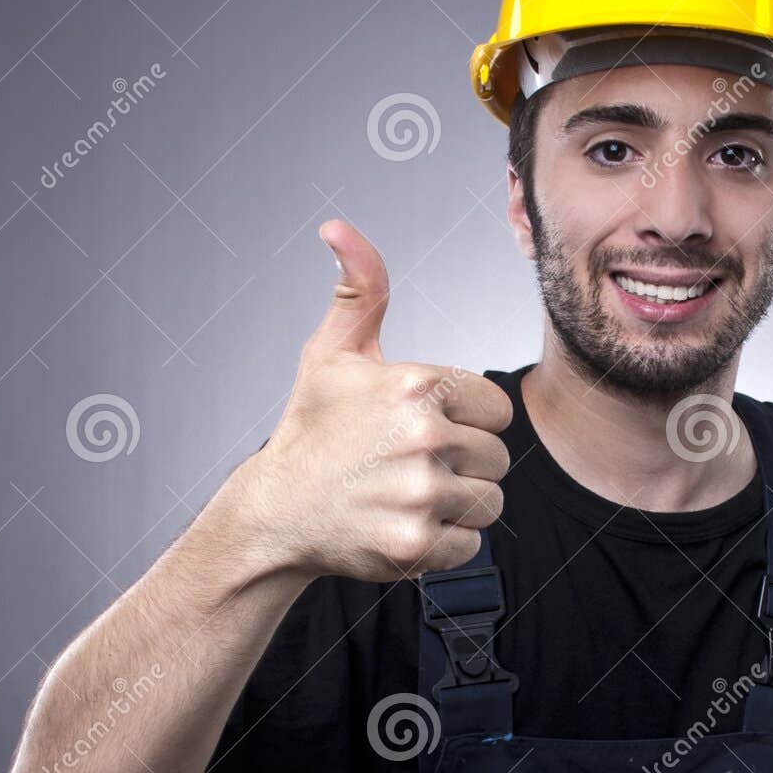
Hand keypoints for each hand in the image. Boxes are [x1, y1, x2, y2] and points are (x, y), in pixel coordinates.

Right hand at [245, 219, 511, 582]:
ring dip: (458, 504)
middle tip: (410, 467)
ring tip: (408, 495)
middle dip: (463, 465)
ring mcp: (420, 494)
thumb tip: (339, 228)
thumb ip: (360, 289)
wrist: (275, 512)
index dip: (465, 421)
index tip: (424, 429)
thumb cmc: (311, 432)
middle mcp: (422, 438)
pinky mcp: (416, 544)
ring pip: (490, 501)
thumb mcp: (332, 353)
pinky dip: (444, 543)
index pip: (496, 409)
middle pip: (497, 457)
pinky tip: (403, 524)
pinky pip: (471, 543)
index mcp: (415, 386)